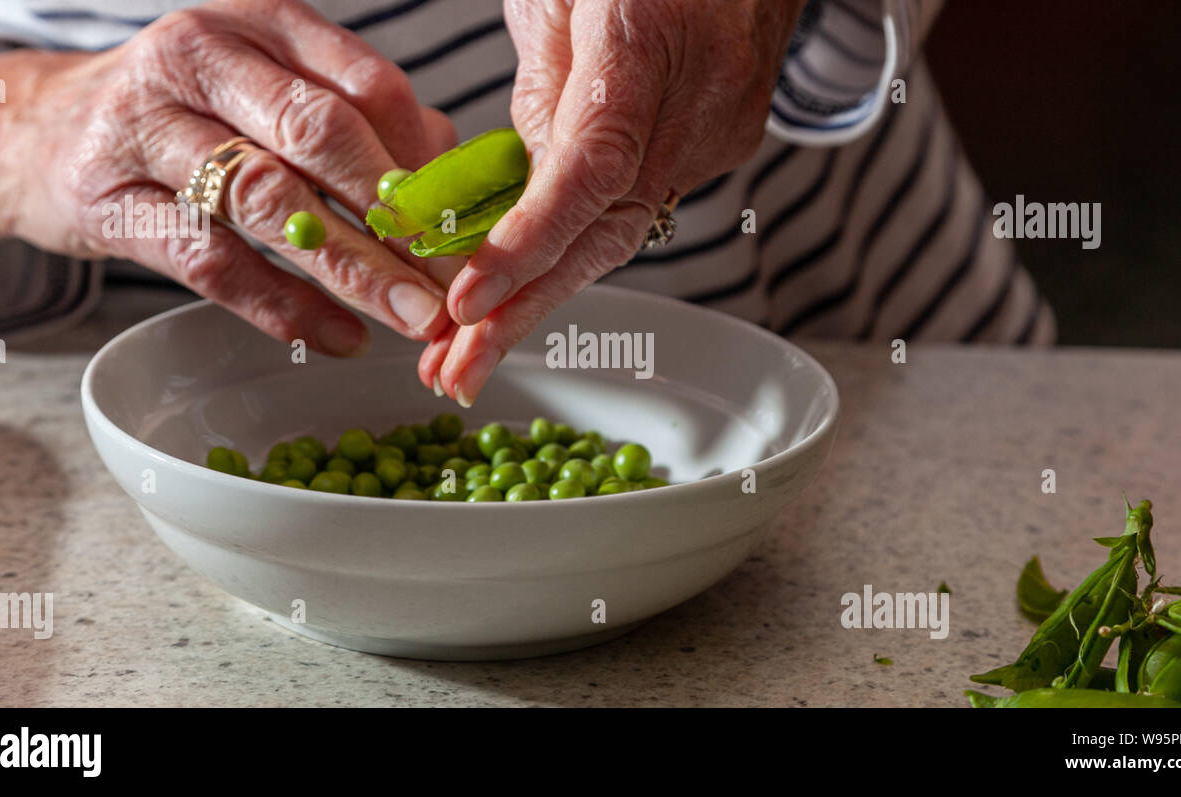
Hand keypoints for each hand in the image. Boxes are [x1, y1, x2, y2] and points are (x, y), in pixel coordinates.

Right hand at [0, 0, 455, 354]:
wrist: (43, 134)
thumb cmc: (186, 115)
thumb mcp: (268, 91)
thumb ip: (356, 122)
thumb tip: (451, 177)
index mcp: (260, 26)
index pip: (367, 86)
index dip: (427, 162)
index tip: (468, 228)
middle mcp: (202, 61)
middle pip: (320, 136)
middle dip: (397, 217)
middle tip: (451, 282)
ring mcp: (147, 126)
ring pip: (268, 200)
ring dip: (352, 268)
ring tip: (410, 318)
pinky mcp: (110, 199)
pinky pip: (212, 261)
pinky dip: (283, 306)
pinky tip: (338, 336)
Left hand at [420, 0, 803, 404]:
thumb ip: (542, 87)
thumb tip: (525, 187)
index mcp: (645, 42)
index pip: (588, 171)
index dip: (526, 246)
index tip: (468, 305)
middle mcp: (696, 102)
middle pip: (607, 232)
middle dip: (523, 311)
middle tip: (454, 372)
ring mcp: (720, 129)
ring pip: (625, 231)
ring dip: (546, 292)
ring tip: (472, 347)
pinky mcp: (725, 142)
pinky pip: (646, 203)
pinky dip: (583, 244)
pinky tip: (530, 281)